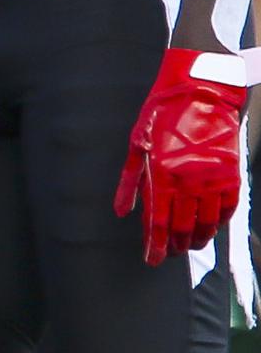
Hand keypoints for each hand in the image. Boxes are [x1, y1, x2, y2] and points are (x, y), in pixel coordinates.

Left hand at [116, 48, 252, 263]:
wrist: (201, 92)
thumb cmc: (162, 116)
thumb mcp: (136, 145)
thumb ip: (130, 182)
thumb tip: (121, 211)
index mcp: (163, 175)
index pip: (159, 222)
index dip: (156, 245)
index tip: (152, 259)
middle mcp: (190, 182)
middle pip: (184, 227)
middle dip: (176, 245)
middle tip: (169, 254)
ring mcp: (214, 180)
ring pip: (208, 223)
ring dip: (198, 239)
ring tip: (190, 246)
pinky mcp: (232, 175)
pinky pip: (227, 209)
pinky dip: (218, 223)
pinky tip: (211, 229)